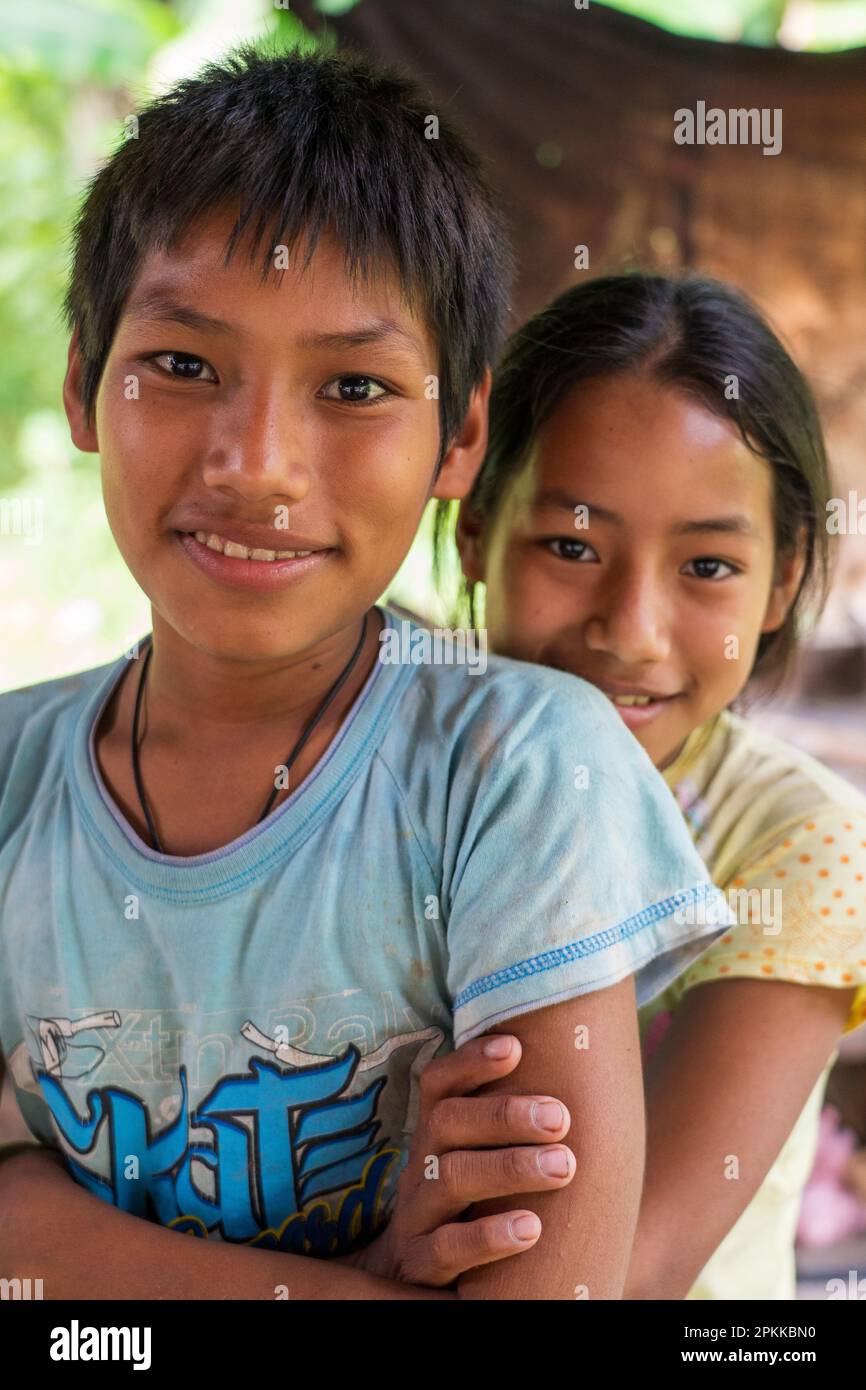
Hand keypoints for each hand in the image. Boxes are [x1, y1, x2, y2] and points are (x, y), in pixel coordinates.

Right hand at [341, 1033, 574, 1286]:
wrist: (415, 1273)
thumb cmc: (468, 1203)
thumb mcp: (475, 1158)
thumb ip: (506, 1123)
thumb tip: (579, 1070)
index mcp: (435, 1135)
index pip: (439, 1084)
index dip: (469, 1061)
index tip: (515, 1046)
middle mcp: (420, 1166)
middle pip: (446, 1123)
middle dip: (504, 1114)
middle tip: (561, 1117)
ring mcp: (417, 1214)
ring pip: (450, 1178)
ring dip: (509, 1167)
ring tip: (563, 1166)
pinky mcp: (422, 1263)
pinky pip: (447, 1247)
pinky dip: (489, 1236)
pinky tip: (532, 1228)